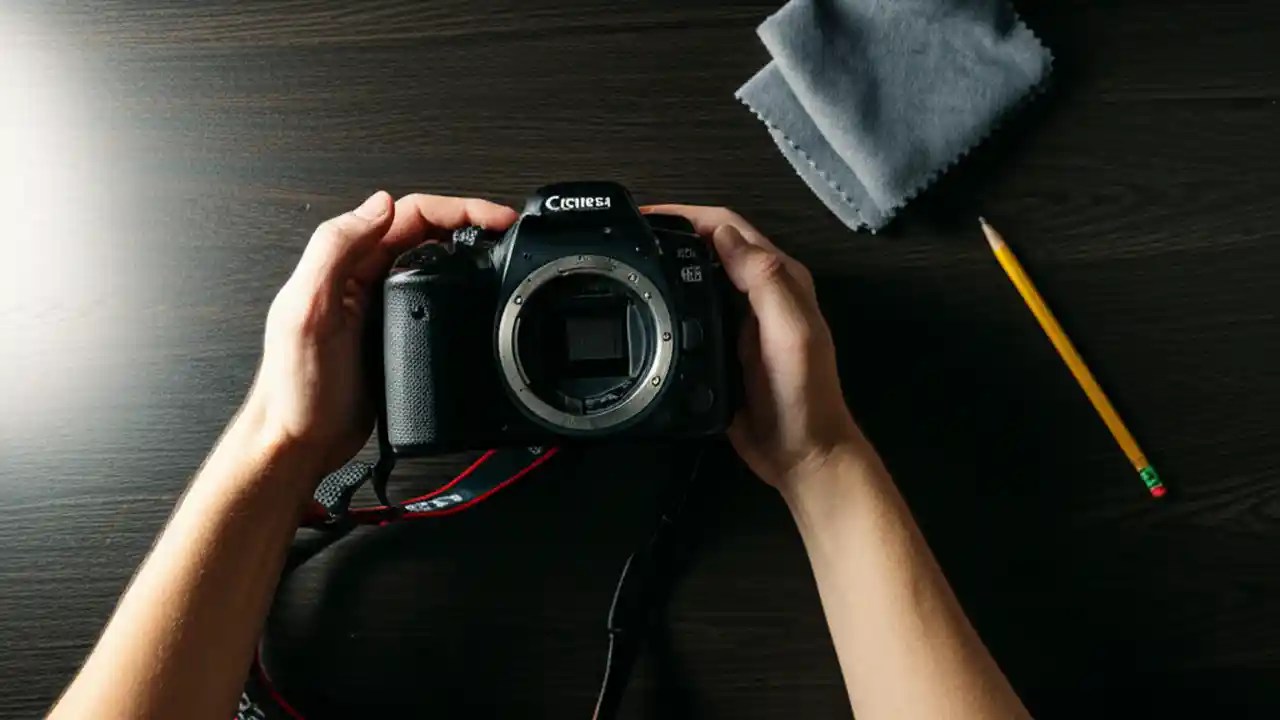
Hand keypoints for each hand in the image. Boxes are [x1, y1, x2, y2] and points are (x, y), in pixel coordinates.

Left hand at [243, 191, 518, 482]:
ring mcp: (380, 305)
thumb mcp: (308, 312)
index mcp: (342, 263)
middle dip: (470, 222)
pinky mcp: (394, 334)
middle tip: (510, 231)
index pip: (406, 214)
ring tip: (503, 253)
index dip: (456, 208)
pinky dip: (458, 287)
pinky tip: (477, 296)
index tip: (495, 217)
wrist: (301, 444)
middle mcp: (361, 277)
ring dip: (467, 250)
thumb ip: (334, 251)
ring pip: (431, 261)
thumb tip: (380, 204)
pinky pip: (432, 297)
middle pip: (425, 231)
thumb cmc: (297, 389)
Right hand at [643, 205, 862, 490]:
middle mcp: (761, 292)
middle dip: (672, 232)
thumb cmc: (803, 394)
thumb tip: (723, 232)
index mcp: (781, 278)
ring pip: (700, 275)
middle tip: (628, 236)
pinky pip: (694, 310)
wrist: (801, 454)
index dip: (688, 214)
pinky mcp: (724, 346)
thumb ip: (765, 280)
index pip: (729, 227)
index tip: (646, 215)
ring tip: (631, 262)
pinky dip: (671, 298)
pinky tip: (648, 305)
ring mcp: (741, 319)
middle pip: (711, 245)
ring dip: (670, 262)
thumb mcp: (791, 332)